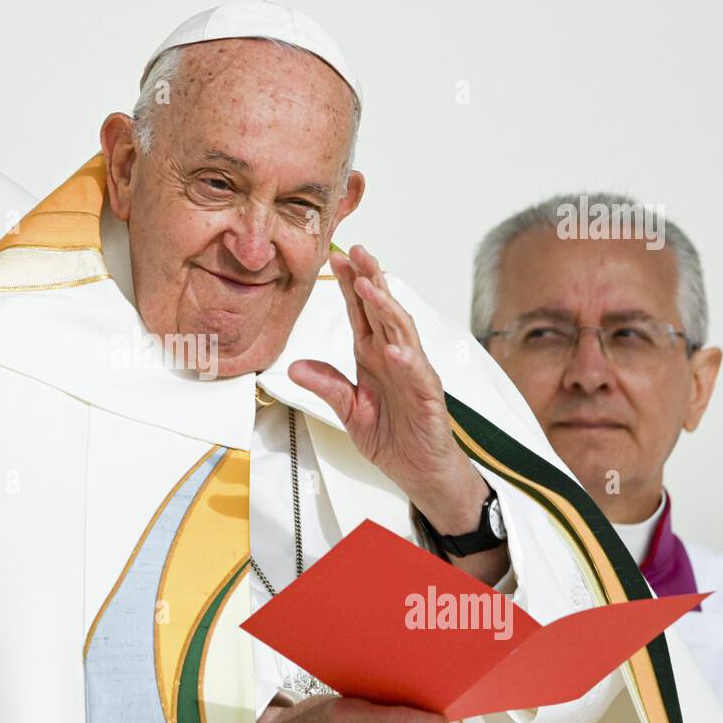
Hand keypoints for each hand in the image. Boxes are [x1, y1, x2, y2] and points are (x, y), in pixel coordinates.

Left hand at [288, 245, 487, 537]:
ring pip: (402, 333)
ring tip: (370, 286)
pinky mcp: (428, 398)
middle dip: (371, 279)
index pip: (361, 312)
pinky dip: (406, 361)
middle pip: (384, 310)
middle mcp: (395, 358)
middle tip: (358, 252)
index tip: (334, 258)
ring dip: (387, 308)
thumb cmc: (392, 436)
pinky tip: (394, 348)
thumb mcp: (348, 410)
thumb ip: (326, 385)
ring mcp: (414, 375)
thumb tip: (295, 366)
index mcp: (373, 356)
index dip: (349, 285)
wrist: (419, 470)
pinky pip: (418, 376)